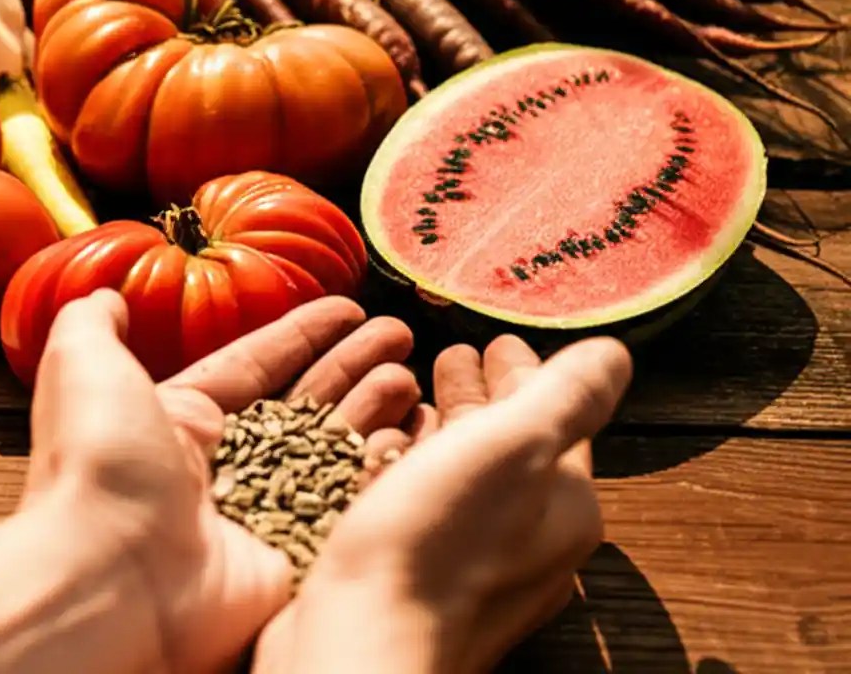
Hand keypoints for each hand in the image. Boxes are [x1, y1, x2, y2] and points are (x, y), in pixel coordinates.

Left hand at [18, 289, 423, 673]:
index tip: (350, 307)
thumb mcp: (82, 365)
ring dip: (374, 408)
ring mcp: (259, 515)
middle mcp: (221, 468)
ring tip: (413, 374)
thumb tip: (108, 297)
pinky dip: (381, 469)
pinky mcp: (291, 558)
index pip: (255, 366)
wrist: (111, 574)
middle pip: (303, 404)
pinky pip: (346, 504)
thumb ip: (95, 322)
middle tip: (400, 333)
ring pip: (331, 450)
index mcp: (177, 421)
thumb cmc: (97, 464)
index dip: (303, 335)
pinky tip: (414, 431)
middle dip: (352, 365)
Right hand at [254, 334, 632, 673]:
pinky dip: (406, 471)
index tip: (496, 338)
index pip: (556, 422)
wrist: (363, 638)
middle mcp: (527, 544)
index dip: (525, 373)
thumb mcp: (516, 444)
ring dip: (440, 429)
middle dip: (482, 397)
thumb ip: (567, 393)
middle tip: (452, 355)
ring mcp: (470, 566)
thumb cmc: (439, 543)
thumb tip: (614, 350)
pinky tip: (378, 453)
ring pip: (461, 478)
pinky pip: (419, 508)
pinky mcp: (414, 577)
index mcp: (565, 511)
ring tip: (411, 393)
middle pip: (508, 449)